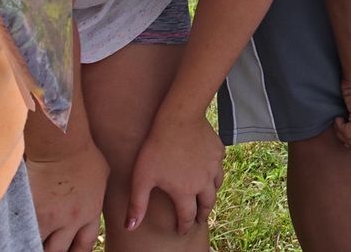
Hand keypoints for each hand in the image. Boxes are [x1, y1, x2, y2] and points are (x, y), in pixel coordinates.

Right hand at [27, 139, 107, 251]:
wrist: (63, 145)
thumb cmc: (84, 153)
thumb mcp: (101, 176)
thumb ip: (96, 194)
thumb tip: (94, 197)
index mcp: (90, 212)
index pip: (83, 245)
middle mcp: (72, 220)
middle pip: (59, 251)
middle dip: (51, 251)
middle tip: (45, 246)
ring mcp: (51, 218)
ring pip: (39, 244)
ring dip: (33, 243)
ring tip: (26, 240)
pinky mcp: (31, 212)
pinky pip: (22, 231)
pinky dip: (18, 234)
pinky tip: (14, 235)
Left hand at [125, 112, 223, 235]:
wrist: (179, 118)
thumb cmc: (157, 148)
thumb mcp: (142, 178)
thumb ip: (137, 204)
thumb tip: (130, 227)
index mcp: (186, 191)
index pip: (188, 216)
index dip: (185, 226)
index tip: (182, 230)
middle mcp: (204, 182)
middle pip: (208, 203)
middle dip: (203, 213)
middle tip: (200, 218)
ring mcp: (214, 165)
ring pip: (217, 184)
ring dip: (211, 193)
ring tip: (206, 195)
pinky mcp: (218, 150)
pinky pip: (220, 165)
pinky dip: (215, 171)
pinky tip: (209, 168)